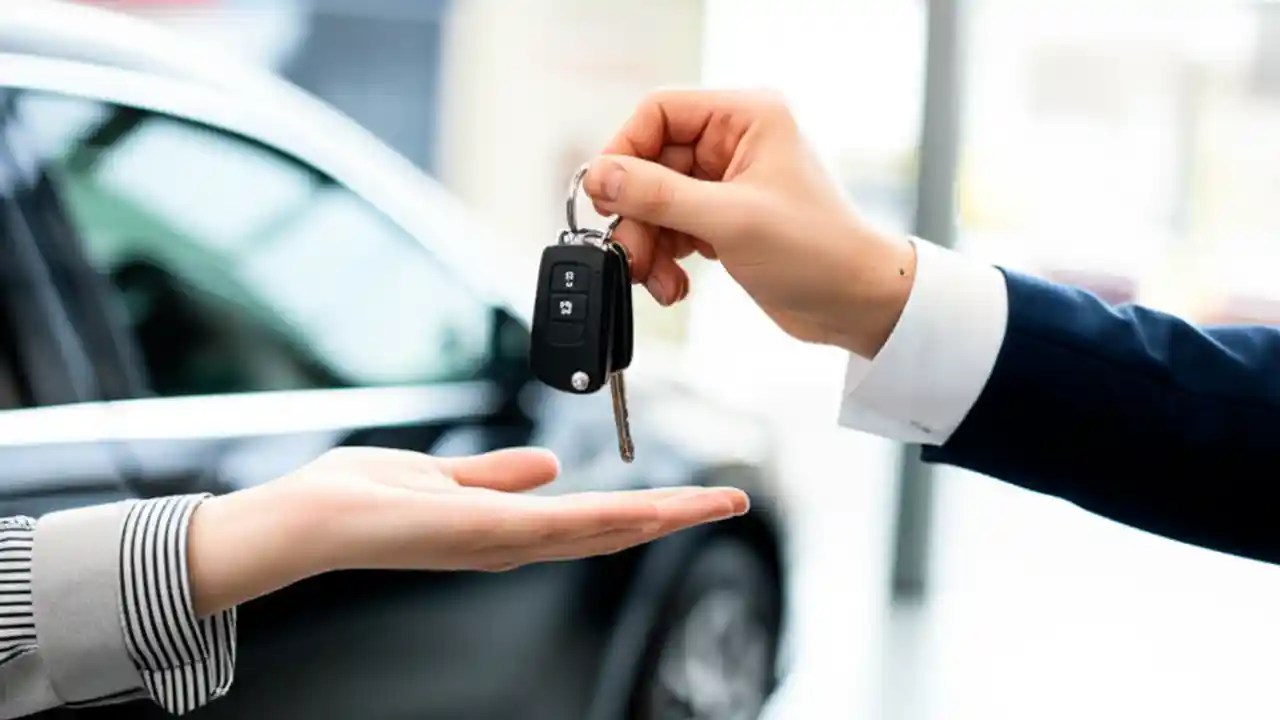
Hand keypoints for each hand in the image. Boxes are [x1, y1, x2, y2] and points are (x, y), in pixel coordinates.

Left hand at [188, 447, 747, 615]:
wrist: (304, 518)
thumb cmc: (362, 499)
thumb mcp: (445, 478)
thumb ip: (497, 475)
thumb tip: (550, 465)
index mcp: (507, 527)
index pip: (594, 518)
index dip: (649, 509)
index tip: (696, 496)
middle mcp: (513, 542)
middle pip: (610, 530)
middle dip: (674, 518)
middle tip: (733, 502)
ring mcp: (498, 542)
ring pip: (596, 531)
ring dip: (657, 519)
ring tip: (713, 504)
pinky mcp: (477, 534)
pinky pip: (551, 526)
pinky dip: (602, 520)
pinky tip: (640, 511)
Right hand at [584, 88, 915, 357]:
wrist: (857, 305)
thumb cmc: (820, 252)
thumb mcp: (730, 220)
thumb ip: (659, 195)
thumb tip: (602, 175)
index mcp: (747, 117)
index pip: (660, 112)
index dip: (625, 150)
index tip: (606, 193)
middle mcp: (736, 142)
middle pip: (651, 163)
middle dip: (637, 213)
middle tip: (630, 252)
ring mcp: (728, 182)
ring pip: (656, 201)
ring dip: (648, 243)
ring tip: (656, 279)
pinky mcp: (724, 219)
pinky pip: (671, 228)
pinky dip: (665, 258)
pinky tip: (675, 284)